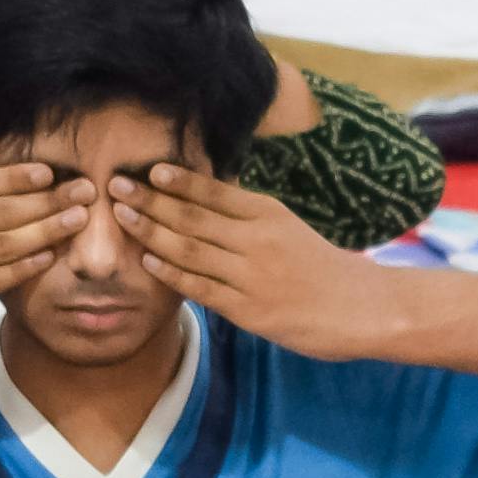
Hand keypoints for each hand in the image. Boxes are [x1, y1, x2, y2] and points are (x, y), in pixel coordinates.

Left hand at [116, 161, 395, 354]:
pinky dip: (172, 273)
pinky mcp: (249, 309)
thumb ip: (249, 217)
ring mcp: (251, 276)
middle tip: (115, 186)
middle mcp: (257, 240)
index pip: (215, 192)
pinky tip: (149, 262)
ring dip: (152, 231)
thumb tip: (205, 198)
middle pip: (193, 216)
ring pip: (190, 249)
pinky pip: (201, 287)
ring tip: (123, 217)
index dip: (179, 180)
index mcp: (269, 215)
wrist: (362, 308)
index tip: (147, 168)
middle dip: (150, 199)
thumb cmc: (323, 269)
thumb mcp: (289, 229)